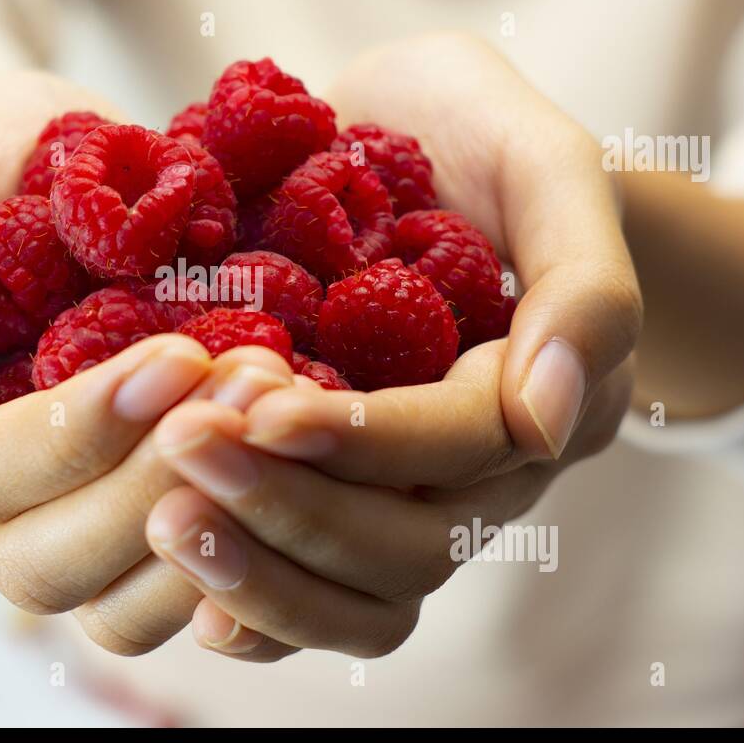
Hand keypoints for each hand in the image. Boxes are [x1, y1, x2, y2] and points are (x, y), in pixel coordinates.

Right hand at [0, 72, 296, 652]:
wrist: (31, 186)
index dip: (73, 432)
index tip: (180, 356)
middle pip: (39, 560)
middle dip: (155, 484)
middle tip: (254, 389)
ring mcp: (30, 528)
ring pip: (105, 603)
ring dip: (204, 525)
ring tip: (281, 420)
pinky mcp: (103, 535)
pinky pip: (157, 595)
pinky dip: (230, 555)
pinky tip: (291, 476)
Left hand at [142, 32, 641, 659]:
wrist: (404, 132)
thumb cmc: (474, 132)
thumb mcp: (539, 159)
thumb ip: (579, 277)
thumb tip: (545, 419)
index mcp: (532, 390)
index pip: (458, 447)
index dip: (361, 440)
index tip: (259, 409)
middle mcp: (477, 467)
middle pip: (407, 546)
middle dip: (295, 509)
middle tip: (183, 446)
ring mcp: (408, 493)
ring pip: (363, 594)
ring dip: (263, 572)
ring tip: (163, 520)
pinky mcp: (343, 497)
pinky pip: (319, 596)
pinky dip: (258, 610)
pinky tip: (189, 595)